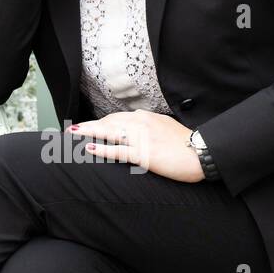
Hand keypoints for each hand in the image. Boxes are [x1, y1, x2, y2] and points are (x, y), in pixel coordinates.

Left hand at [71, 110, 204, 181]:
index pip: (116, 118)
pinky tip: (89, 147)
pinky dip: (102, 148)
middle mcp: (141, 123)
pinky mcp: (144, 153)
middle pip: (109, 122)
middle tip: (72, 131)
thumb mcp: (165, 130)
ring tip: (73, 135)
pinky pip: (118, 150)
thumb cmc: (185, 146)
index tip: (86, 127)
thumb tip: (135, 133)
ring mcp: (142, 138)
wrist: (202, 154)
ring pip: (109, 132)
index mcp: (146, 118)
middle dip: (89, 126)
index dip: (99, 123)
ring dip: (89, 132)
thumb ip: (149, 129)